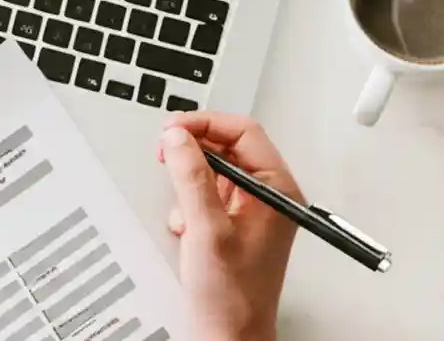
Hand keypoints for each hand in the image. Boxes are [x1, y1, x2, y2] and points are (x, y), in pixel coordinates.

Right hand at [158, 112, 301, 340]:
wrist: (228, 337)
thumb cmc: (233, 297)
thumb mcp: (206, 229)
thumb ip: (191, 177)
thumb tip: (177, 137)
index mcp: (276, 189)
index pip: (243, 132)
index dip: (205, 124)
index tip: (174, 128)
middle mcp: (268, 196)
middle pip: (228, 147)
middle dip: (193, 150)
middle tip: (166, 151)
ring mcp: (250, 211)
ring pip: (213, 171)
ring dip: (189, 182)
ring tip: (182, 205)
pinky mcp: (232, 225)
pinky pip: (206, 195)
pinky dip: (188, 205)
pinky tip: (186, 227)